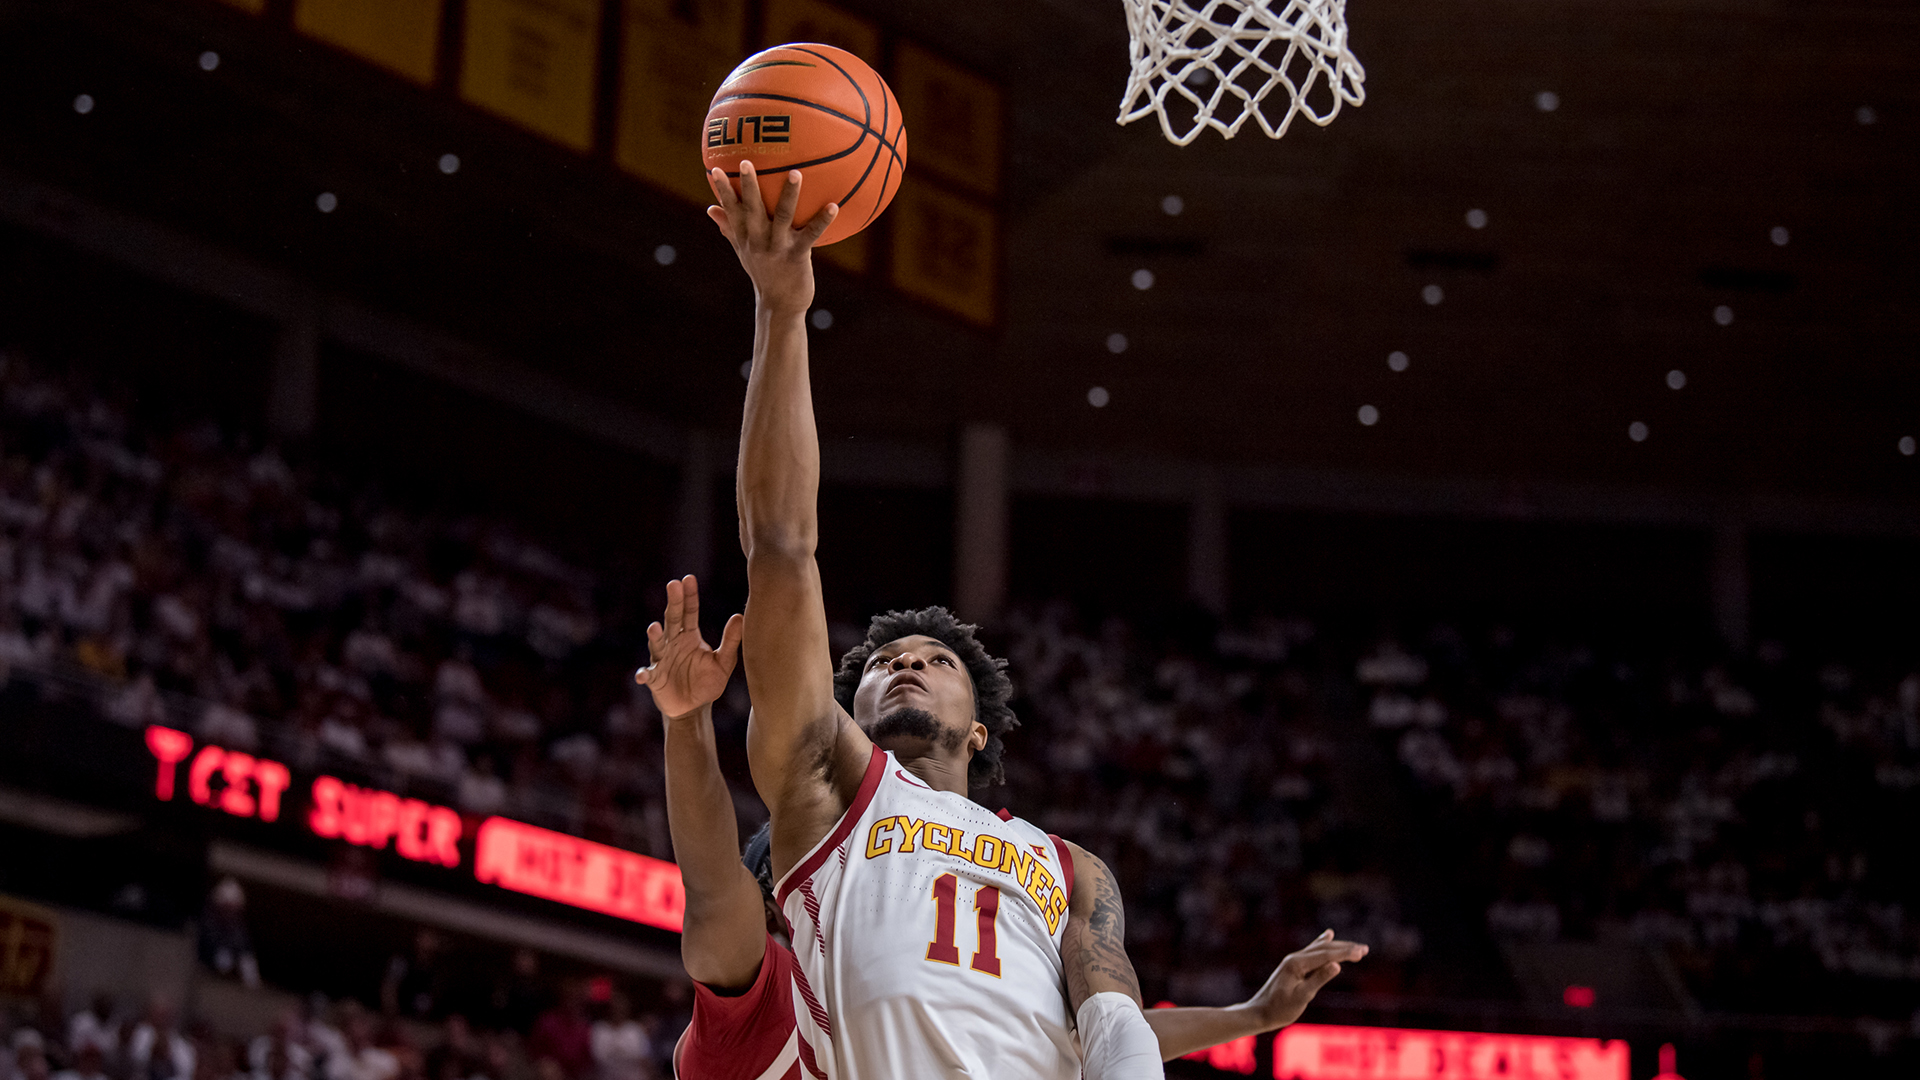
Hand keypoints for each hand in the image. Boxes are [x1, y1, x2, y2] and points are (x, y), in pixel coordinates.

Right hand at [634, 575, 744, 721]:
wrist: (693, 707)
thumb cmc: (707, 681)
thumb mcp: (724, 662)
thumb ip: (731, 641)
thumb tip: (740, 616)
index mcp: (689, 637)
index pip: (689, 612)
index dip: (689, 596)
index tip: (689, 579)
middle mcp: (673, 644)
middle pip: (672, 620)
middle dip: (672, 603)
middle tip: (673, 585)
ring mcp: (662, 660)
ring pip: (657, 645)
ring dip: (655, 637)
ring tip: (655, 627)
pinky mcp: (655, 679)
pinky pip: (648, 675)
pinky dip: (644, 674)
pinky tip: (642, 675)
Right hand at [706, 162, 837, 316]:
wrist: (780, 306)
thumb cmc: (763, 273)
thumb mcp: (743, 251)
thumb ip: (729, 228)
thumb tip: (710, 208)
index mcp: (746, 238)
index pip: (731, 210)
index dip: (723, 190)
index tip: (714, 168)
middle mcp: (758, 241)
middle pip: (752, 209)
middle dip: (749, 185)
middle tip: (746, 161)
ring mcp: (777, 249)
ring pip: (782, 217)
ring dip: (789, 195)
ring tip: (796, 172)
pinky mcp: (797, 256)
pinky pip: (811, 235)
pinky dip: (822, 220)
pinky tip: (833, 206)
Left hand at [1243, 930, 1367, 1029]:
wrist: (1259, 1013)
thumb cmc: (1280, 1009)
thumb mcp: (1302, 997)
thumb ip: (1319, 980)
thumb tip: (1337, 965)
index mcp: (1297, 964)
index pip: (1326, 955)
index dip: (1345, 953)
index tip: (1362, 952)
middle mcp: (1295, 958)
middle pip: (1324, 949)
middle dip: (1345, 948)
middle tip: (1365, 950)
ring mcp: (1293, 961)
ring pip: (1319, 949)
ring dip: (1337, 947)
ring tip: (1354, 947)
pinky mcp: (1293, 966)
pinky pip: (1312, 951)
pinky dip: (1323, 944)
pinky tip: (1328, 935)